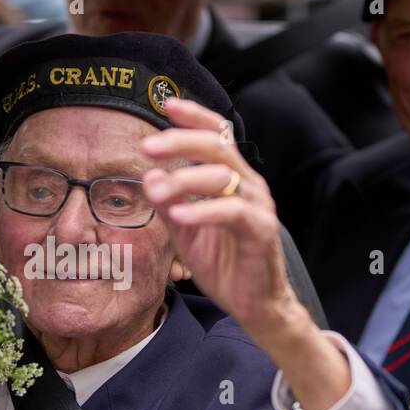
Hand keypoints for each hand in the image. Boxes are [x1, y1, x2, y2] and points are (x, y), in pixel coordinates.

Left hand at [140, 98, 300, 335]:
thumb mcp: (184, 231)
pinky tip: (178, 215)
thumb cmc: (223, 263)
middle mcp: (248, 184)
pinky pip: (232, 212)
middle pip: (217, 147)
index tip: (166, 105)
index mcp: (231, 178)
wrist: (254, 305)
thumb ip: (169, 203)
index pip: (216, 135)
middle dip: (181, 141)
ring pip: (222, 177)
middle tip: (148, 147)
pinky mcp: (261, 230)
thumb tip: (149, 175)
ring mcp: (257, 206)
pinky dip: (203, 211)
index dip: (194, 117)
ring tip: (155, 191)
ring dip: (184, 180)